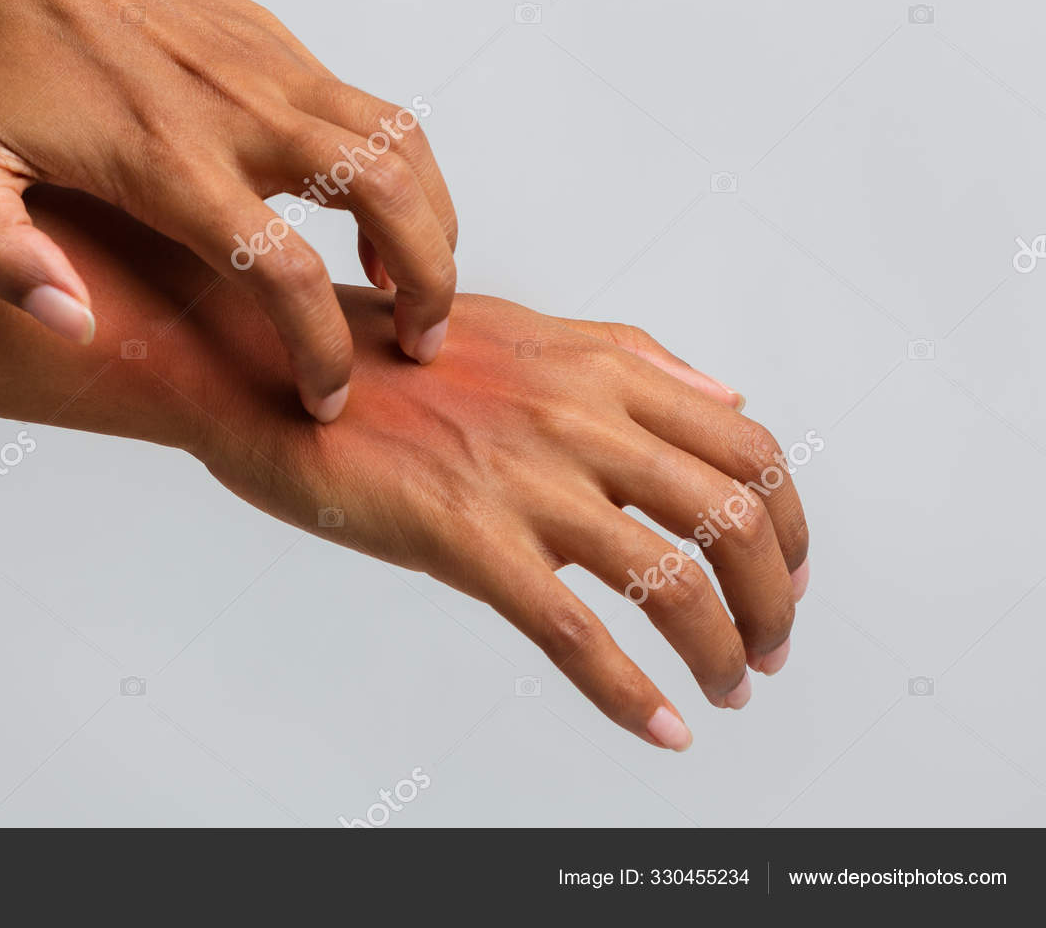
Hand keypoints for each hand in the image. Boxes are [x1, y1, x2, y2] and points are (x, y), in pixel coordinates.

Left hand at [0, 0, 458, 422]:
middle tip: (420, 342)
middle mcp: (237, 106)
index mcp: (166, 156)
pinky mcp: (270, 37)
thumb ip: (3, 257)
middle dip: (430, 278)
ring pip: (400, 140)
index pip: (284, 271)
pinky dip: (397, 167)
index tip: (325, 399)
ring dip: (430, 216)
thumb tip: (74, 326)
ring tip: (408, 283)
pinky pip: (369, 106)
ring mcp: (265, 63)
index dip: (319, 351)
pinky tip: (361, 212)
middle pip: (389, 191)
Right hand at [190, 290, 807, 749]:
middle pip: (733, 518)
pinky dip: (629, 694)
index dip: (791, 523)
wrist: (266, 363)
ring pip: (671, 580)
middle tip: (771, 649)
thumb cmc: (382, 354)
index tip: (791, 571)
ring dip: (722, 652)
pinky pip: (572, 631)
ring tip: (728, 690)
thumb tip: (724, 395)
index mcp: (596, 368)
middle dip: (774, 602)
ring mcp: (522, 478)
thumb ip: (627, 358)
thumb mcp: (519, 330)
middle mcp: (575, 417)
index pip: (747, 448)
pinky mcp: (463, 537)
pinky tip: (660, 728)